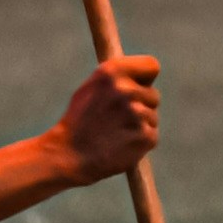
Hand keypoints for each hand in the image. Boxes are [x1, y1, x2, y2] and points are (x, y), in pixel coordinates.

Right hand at [56, 53, 162, 179]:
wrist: (69, 156)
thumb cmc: (79, 121)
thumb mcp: (91, 87)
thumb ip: (117, 77)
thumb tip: (140, 71)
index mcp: (112, 72)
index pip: (151, 66)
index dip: (145, 79)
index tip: (139, 87)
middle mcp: (126, 90)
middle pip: (153, 95)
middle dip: (140, 105)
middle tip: (117, 118)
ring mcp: (137, 114)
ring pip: (152, 116)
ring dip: (139, 124)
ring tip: (115, 133)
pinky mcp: (145, 136)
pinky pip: (151, 134)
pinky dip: (139, 141)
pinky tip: (120, 145)